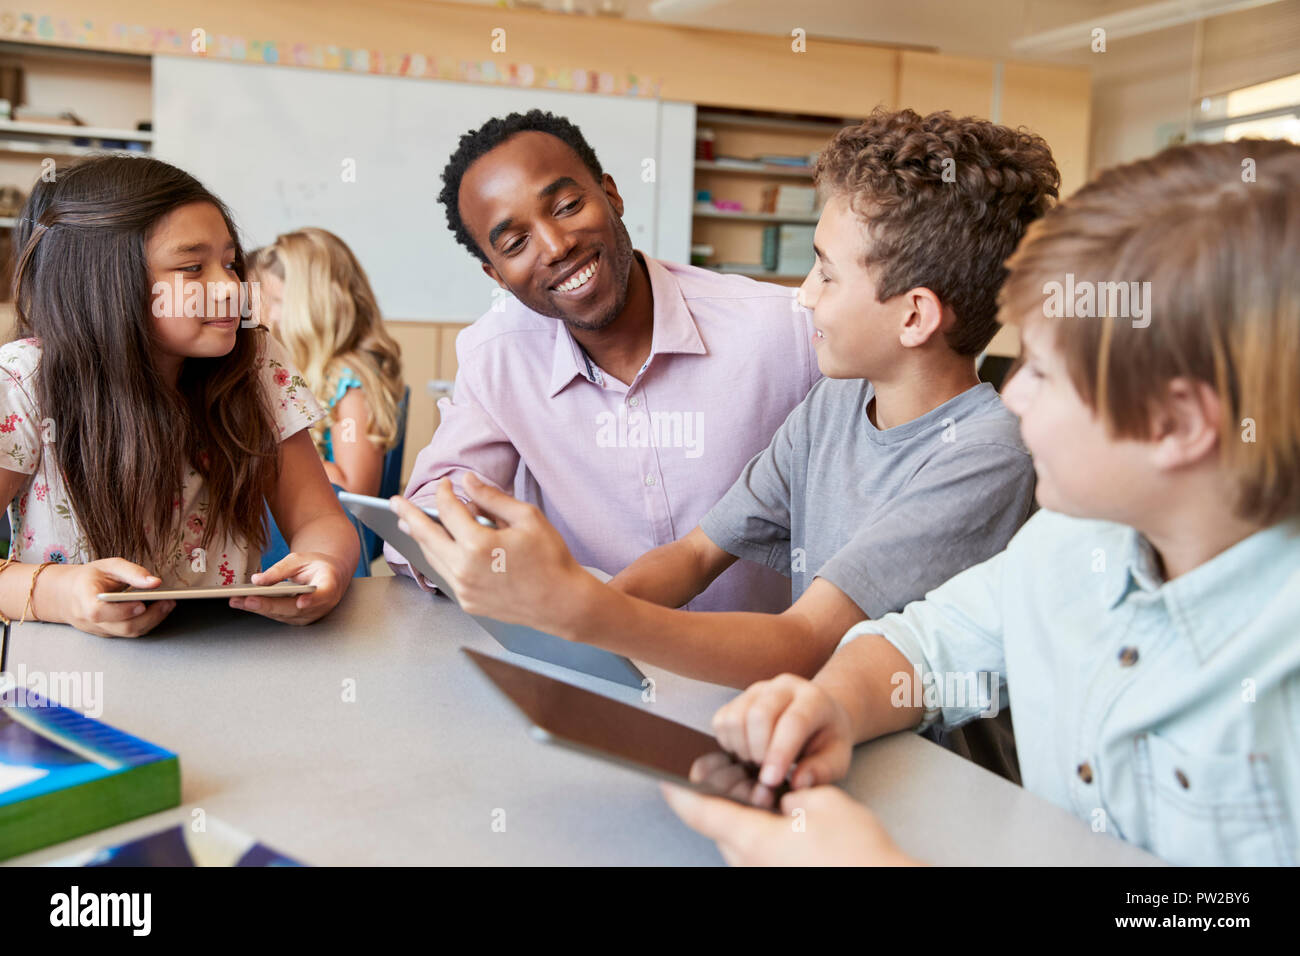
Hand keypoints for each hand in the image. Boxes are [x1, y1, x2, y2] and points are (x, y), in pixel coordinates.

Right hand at [55, 559, 176, 637]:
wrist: (67, 593)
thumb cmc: (89, 577)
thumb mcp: (108, 566)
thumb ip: (131, 572)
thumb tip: (155, 582)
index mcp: (83, 599)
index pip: (99, 612)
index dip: (121, 611)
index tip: (142, 604)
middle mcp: (90, 619)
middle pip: (121, 627)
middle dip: (149, 617)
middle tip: (168, 602)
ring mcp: (100, 629)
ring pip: (128, 633)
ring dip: (152, 620)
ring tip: (168, 604)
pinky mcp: (110, 633)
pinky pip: (130, 632)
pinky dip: (147, 622)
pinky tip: (159, 610)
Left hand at [234, 552, 348, 624]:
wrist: (327, 575)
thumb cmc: (316, 565)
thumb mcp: (300, 559)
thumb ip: (280, 569)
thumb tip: (258, 580)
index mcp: (329, 585)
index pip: (322, 595)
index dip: (312, 600)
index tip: (301, 602)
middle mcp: (322, 605)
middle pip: (295, 609)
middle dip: (270, 605)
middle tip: (248, 600)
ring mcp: (310, 615)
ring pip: (283, 614)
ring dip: (259, 609)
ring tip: (237, 600)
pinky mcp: (298, 619)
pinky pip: (278, 615)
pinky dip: (261, 609)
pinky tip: (243, 603)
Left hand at [388, 474, 588, 632]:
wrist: (563, 604)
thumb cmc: (551, 560)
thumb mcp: (527, 518)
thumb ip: (492, 498)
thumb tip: (468, 482)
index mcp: (478, 545)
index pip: (448, 511)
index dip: (443, 493)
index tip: (445, 484)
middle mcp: (464, 569)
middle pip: (427, 535)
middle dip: (409, 515)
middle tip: (395, 502)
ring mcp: (464, 589)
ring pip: (431, 557)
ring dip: (419, 538)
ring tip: (408, 523)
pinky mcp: (468, 602)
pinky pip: (444, 574)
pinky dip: (438, 558)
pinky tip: (436, 548)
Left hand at [661, 782, 915, 865]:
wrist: (882, 884)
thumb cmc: (854, 850)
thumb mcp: (821, 800)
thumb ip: (787, 790)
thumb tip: (776, 795)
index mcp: (752, 839)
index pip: (700, 811)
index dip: (680, 791)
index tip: (665, 777)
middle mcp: (748, 861)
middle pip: (715, 822)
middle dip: (718, 793)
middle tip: (730, 767)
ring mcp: (761, 872)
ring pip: (735, 836)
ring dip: (739, 810)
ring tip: (759, 786)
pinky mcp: (774, 874)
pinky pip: (752, 849)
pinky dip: (755, 827)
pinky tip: (775, 812)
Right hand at [712, 673, 854, 789]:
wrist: (819, 716)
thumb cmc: (826, 740)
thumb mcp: (837, 759)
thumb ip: (821, 771)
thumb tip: (799, 783)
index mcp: (814, 699)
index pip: (793, 721)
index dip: (779, 752)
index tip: (770, 781)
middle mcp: (784, 686)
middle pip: (758, 715)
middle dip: (758, 751)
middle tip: (766, 772)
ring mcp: (759, 689)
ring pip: (735, 717)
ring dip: (741, 748)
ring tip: (757, 762)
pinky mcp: (739, 697)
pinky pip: (721, 719)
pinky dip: (727, 742)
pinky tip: (746, 752)